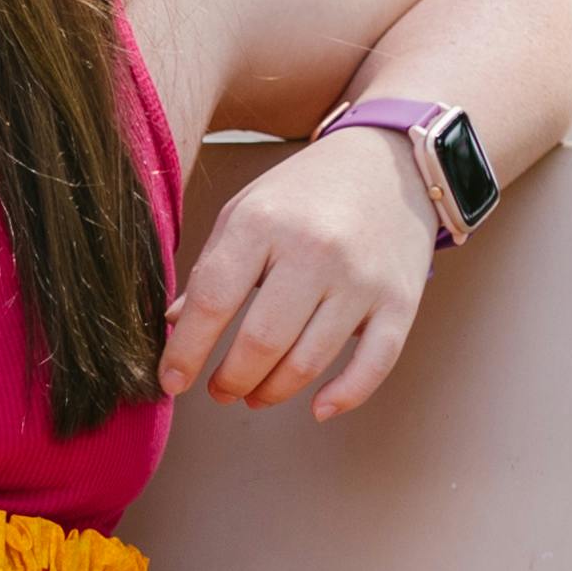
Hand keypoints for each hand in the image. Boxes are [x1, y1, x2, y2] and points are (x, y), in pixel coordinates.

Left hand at [164, 127, 436, 417]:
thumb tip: (176, 326)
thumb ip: (210, 269)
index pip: (212, 302)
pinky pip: (375, 364)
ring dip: (272, 392)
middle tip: (218, 391)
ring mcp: (361, 278)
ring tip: (254, 395)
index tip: (171, 381)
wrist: (390, 162)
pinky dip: (344, 396)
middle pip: (261, 342)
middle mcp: (314, 250)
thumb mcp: (245, 212)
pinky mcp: (400, 300)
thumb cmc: (306, 192)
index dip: (185, 352)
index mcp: (262, 222)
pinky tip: (318, 408)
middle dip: (230, 380)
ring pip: (309, 361)